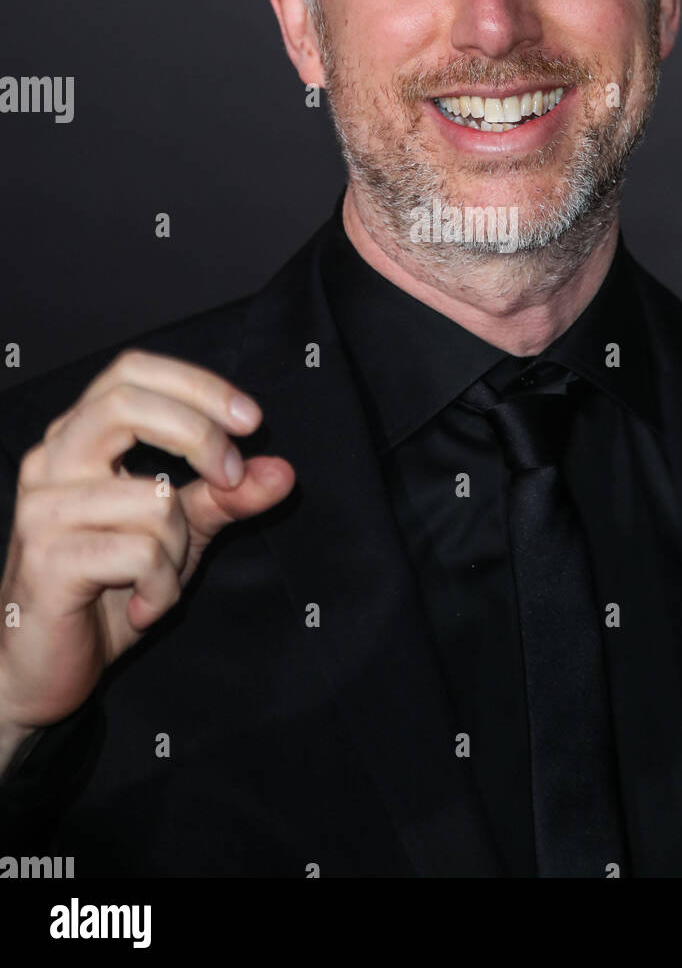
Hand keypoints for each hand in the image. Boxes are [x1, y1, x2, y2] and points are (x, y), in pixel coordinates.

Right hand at [0, 349, 293, 735]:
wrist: (39, 669)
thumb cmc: (106, 590)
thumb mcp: (179, 534)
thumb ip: (225, 497)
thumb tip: (282, 471)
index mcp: (78, 439)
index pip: (131, 371)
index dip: (196, 385)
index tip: (251, 419)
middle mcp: (52, 461)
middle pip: (129, 404)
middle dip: (199, 436)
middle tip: (232, 478)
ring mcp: (44, 509)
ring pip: (153, 497)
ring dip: (180, 548)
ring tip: (158, 579)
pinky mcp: (47, 560)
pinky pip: (142, 554)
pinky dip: (163, 589)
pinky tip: (142, 608)